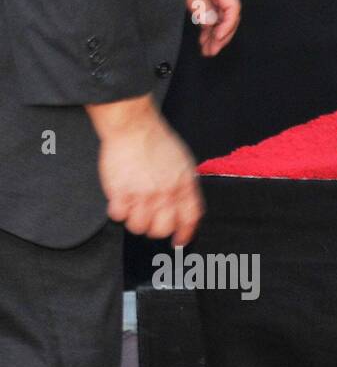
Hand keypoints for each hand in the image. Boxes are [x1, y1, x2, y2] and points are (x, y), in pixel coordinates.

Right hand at [86, 96, 202, 243]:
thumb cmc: (156, 140)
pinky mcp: (120, 192)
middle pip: (163, 228)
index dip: (185, 233)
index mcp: (183, 186)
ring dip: (135, 221)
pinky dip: (117, 212)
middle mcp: (165, 194)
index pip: (190, 219)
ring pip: (139, 226)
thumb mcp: (183, 163)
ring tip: (133, 210)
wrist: (133, 126)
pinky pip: (118, 215)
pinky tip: (119, 202)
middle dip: (156, 229)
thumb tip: (185, 205)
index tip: (179, 240)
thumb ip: (185, 186)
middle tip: (149, 221)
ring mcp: (142, 194)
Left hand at [188, 0, 240, 55]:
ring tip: (207, 50)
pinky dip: (208, 29)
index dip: (228, 25)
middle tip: (212, 50)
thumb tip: (211, 24)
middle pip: (228, 16)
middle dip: (222, 35)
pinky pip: (210, 17)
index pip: (233, 8)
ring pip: (220, 19)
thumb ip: (201, 6)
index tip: (218, 37)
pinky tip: (204, 40)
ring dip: (214, 35)